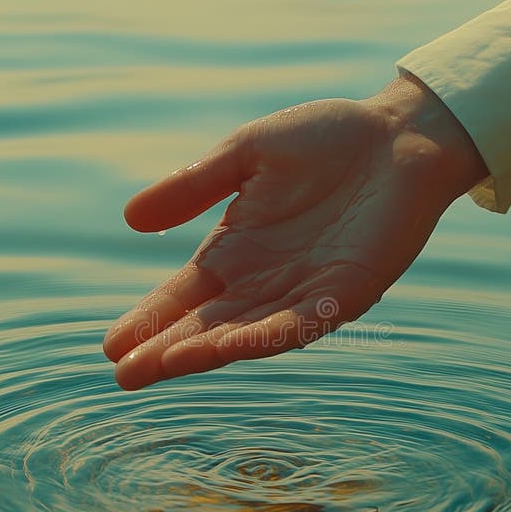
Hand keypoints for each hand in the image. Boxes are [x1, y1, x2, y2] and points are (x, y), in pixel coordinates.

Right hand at [103, 74, 486, 389]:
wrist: (399, 135)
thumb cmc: (325, 140)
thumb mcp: (246, 153)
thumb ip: (194, 186)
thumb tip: (129, 219)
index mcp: (236, 251)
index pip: (183, 296)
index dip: (149, 320)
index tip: (111, 345)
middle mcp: (264, 281)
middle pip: (206, 325)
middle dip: (166, 350)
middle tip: (124, 376)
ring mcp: (304, 292)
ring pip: (246, 332)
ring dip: (208, 351)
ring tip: (164, 365)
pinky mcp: (345, 292)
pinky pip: (302, 321)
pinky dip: (267, 335)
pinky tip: (233, 347)